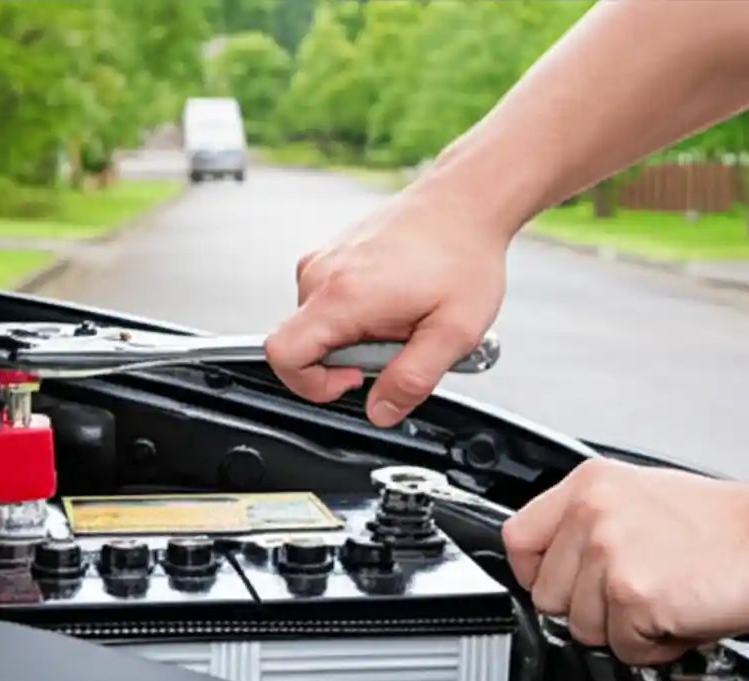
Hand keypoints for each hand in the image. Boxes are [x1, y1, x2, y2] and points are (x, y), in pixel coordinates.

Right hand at [264, 186, 509, 426]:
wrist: (466, 200)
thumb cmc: (464, 254)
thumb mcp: (454, 333)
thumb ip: (412, 381)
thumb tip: (380, 412)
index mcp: (343, 297)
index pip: (282, 355)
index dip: (310, 384)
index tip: (353, 379)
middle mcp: (321, 274)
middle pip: (302, 342)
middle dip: (345, 358)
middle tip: (396, 343)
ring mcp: (323, 260)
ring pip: (316, 323)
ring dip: (353, 335)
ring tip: (402, 318)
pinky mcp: (331, 253)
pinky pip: (327, 300)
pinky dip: (355, 313)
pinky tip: (395, 300)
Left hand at [502, 458, 748, 664]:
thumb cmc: (721, 522)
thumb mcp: (636, 497)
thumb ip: (588, 522)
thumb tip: (557, 560)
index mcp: (588, 485)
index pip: (516, 538)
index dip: (534, 572)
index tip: (559, 581)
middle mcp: (591, 515)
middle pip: (546, 594)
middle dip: (586, 608)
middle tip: (631, 594)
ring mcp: (609, 555)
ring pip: (581, 627)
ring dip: (621, 628)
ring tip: (660, 600)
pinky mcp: (634, 595)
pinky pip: (623, 647)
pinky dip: (652, 646)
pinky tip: (676, 616)